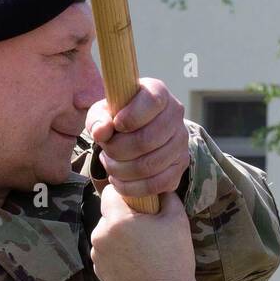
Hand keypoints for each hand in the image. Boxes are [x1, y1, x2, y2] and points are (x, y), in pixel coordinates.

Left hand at [86, 77, 189, 198]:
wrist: (138, 132)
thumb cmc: (118, 117)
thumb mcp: (103, 112)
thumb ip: (98, 118)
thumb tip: (101, 132)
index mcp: (158, 92)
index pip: (151, 103)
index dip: (129, 118)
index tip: (115, 126)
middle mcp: (176, 116)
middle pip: (146, 140)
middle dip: (117, 150)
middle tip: (106, 151)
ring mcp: (181, 143)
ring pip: (149, 165)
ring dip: (121, 170)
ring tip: (110, 164)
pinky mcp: (181, 167)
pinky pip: (156, 184)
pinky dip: (132, 188)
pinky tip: (119, 181)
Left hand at [90, 185, 194, 280]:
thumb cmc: (172, 260)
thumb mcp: (178, 221)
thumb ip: (167, 197)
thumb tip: (161, 190)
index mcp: (117, 220)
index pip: (111, 191)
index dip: (126, 195)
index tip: (140, 204)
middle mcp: (100, 236)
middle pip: (108, 215)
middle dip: (124, 218)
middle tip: (147, 230)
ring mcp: (97, 256)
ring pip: (106, 236)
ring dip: (120, 238)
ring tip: (142, 251)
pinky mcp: (99, 273)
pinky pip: (106, 255)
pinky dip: (117, 256)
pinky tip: (136, 265)